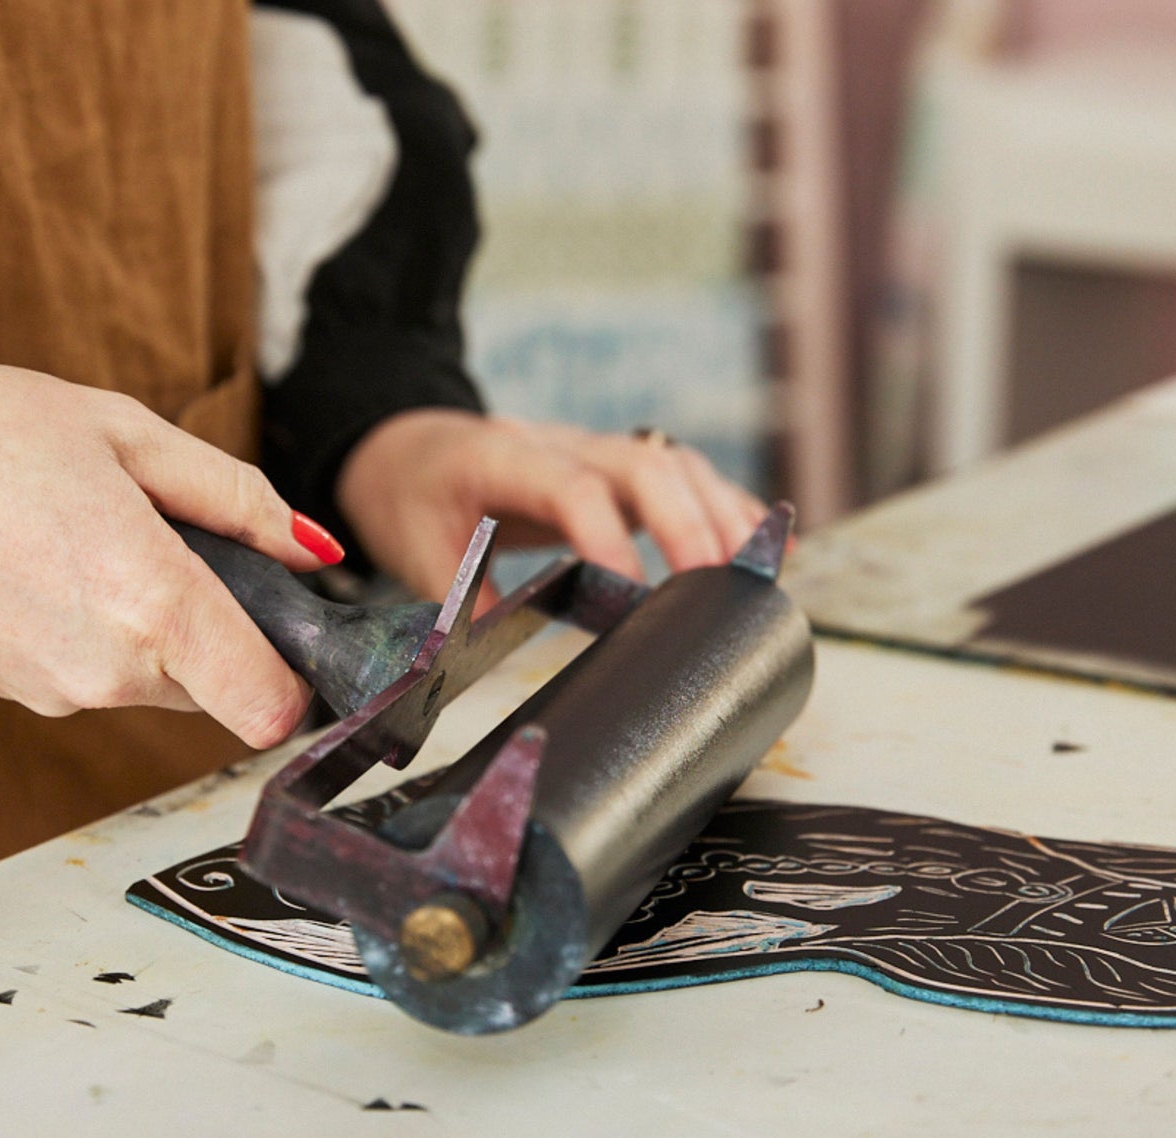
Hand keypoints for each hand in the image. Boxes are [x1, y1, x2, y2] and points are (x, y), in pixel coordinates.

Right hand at [0, 355, 341, 747]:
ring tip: (84, 536)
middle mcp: (108, 670)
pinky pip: (86, 676)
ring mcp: (52, 692)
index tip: (288, 631)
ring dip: (147, 628)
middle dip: (215, 629)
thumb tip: (313, 550)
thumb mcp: (127, 432)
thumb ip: (235, 497)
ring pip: (149, 682)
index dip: (294, 674)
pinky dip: (87, 632)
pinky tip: (40, 562)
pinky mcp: (8, 694)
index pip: (269, 706)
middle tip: (165, 538)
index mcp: (154, 603)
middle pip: (215, 688)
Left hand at [336, 409, 768, 600]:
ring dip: (720, 511)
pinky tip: (766, 543)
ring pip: (674, 463)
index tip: (633, 598)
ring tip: (756, 570)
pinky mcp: (617, 470)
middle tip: (716, 586)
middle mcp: (561, 444)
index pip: (570, 488)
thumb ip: (459, 599)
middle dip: (687, 523)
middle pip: (643, 463)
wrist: (409, 447)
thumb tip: (497, 654)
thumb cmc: (413, 498)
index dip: (608, 538)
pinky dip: (727, 506)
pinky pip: (683, 475)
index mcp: (503, 457)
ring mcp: (595, 452)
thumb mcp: (415, 549)